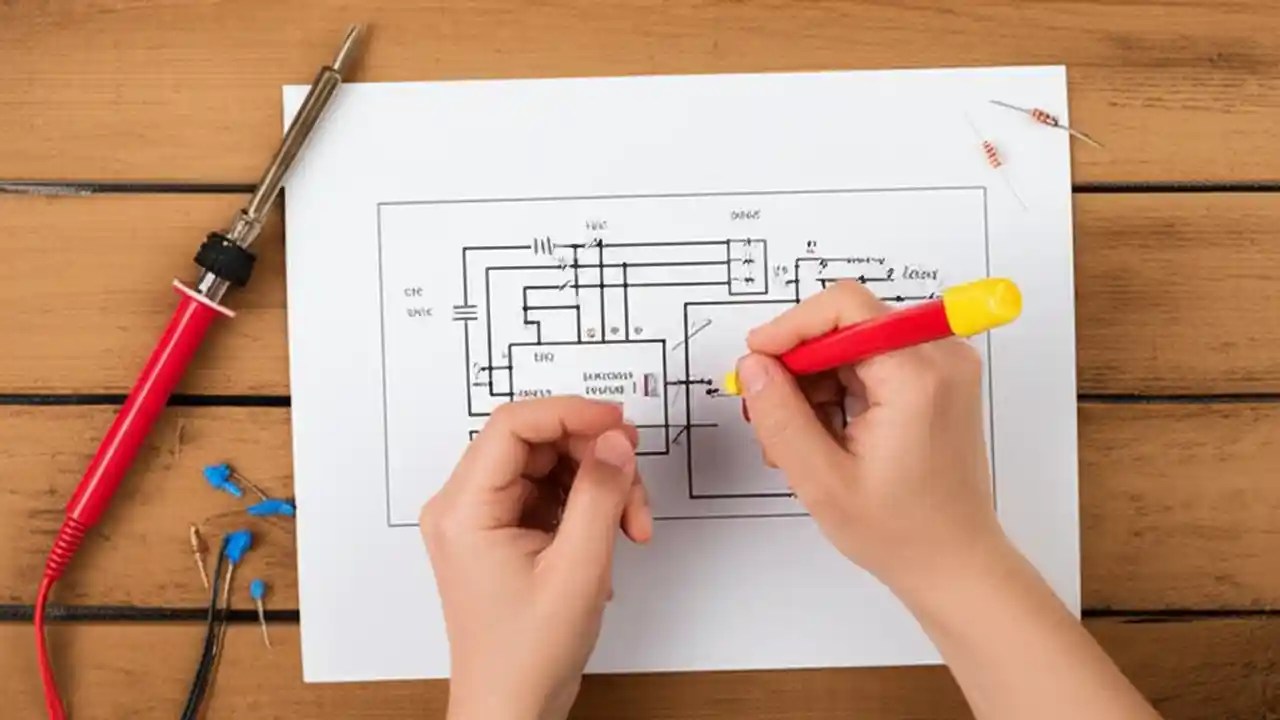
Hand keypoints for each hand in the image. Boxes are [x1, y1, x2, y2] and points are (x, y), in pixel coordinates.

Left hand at [420, 397, 651, 719]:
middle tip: (635, 483)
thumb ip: (600, 494)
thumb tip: (615, 441)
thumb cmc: (526, 655)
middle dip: (595, 459)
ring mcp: (483, 518)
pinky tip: (612, 536)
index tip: (617, 424)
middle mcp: (464, 506)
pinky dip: (589, 506)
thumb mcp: (578, 569)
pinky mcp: (503, 531)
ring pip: (551, 467)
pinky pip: (552, 493)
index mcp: (464, 508)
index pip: (514, 426)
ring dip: (600, 486)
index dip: (571, 414)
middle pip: (537, 444)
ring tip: (632, 525)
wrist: (513, 708)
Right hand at [735, 281, 1004, 599]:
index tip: (758, 360)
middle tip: (772, 414)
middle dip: (800, 364)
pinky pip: (872, 360)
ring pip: (853, 342)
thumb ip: (780, 416)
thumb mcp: (822, 479)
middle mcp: (940, 357)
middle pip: (846, 323)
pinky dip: (840, 388)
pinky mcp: (937, 379)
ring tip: (802, 438)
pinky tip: (827, 434)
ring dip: (816, 381)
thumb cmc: (903, 532)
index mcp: (917, 376)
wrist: (954, 562)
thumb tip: (754, 366)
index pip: (844, 307)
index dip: (790, 327)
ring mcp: (943, 366)